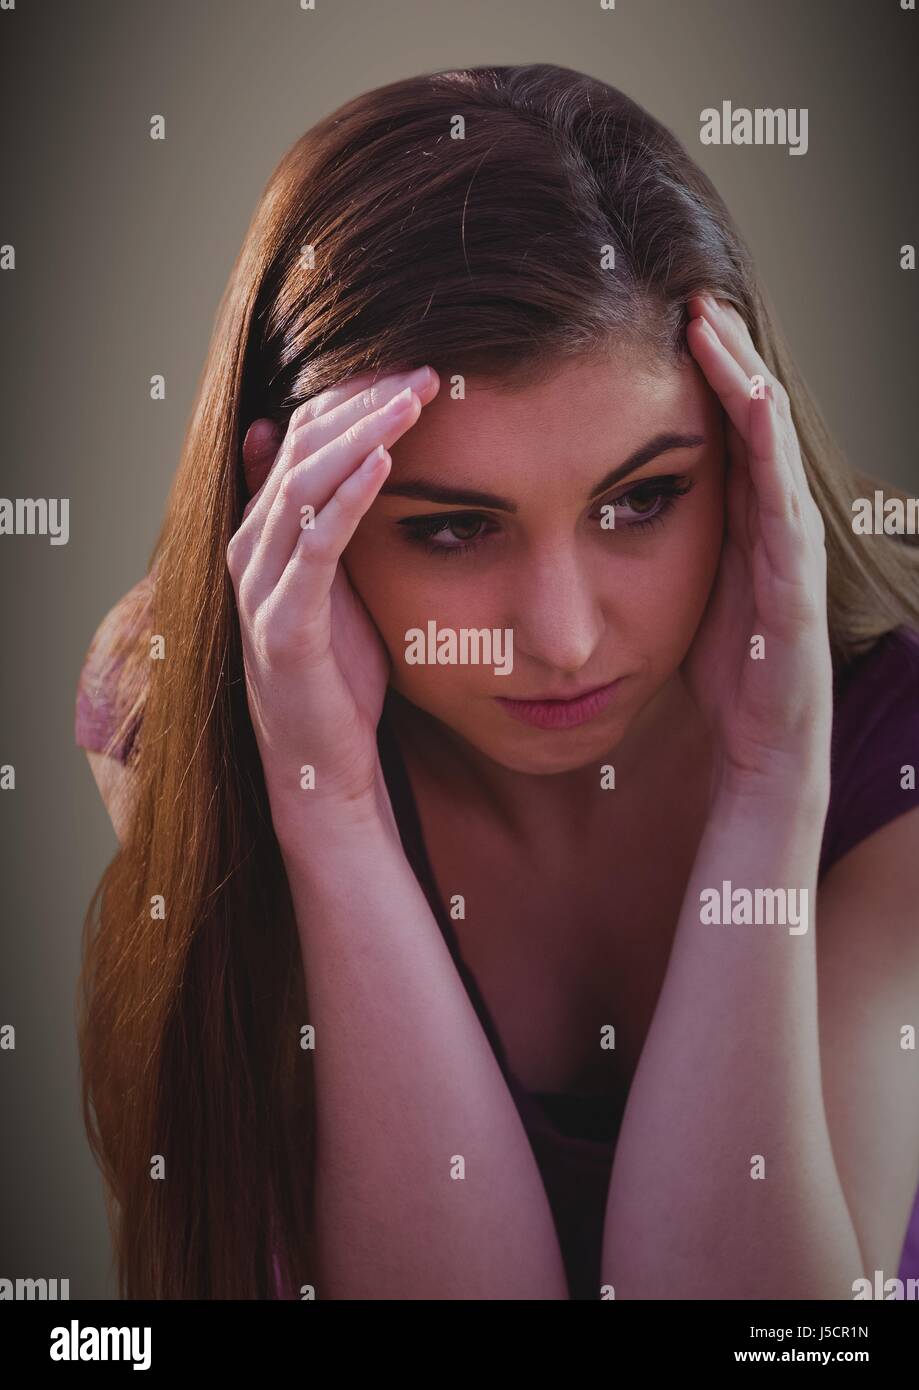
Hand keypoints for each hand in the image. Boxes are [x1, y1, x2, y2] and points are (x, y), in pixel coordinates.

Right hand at [226, 365, 440, 839]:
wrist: (323, 767)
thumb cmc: (339, 674)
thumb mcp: (339, 587)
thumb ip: (331, 523)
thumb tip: (333, 457)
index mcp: (266, 534)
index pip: (300, 438)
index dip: (353, 397)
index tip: (415, 368)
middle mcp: (252, 550)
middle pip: (299, 448)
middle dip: (363, 402)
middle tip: (428, 368)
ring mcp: (261, 587)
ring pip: (304, 486)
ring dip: (361, 435)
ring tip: (415, 397)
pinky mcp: (284, 627)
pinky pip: (314, 548)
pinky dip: (347, 499)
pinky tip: (385, 463)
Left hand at [682, 295, 831, 801]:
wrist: (763, 754)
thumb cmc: (723, 678)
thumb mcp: (677, 593)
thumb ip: (659, 543)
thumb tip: (595, 505)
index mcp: (741, 522)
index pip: (722, 430)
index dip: (697, 375)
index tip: (659, 322)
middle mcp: (773, 521)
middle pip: (750, 417)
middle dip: (723, 353)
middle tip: (687, 292)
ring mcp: (791, 545)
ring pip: (771, 440)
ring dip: (743, 375)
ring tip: (710, 317)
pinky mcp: (798, 577)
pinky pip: (784, 494)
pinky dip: (768, 440)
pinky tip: (748, 395)